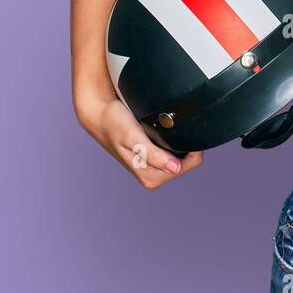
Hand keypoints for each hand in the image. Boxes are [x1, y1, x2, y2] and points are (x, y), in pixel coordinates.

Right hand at [76, 95, 204, 188]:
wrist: (100, 116)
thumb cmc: (114, 124)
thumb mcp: (133, 137)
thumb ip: (153, 154)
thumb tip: (174, 168)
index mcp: (150, 177)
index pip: (190, 164)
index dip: (193, 146)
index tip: (183, 129)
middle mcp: (152, 177)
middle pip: (188, 161)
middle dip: (184, 144)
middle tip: (166, 128)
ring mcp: (153, 169)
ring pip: (182, 157)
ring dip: (177, 142)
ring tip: (160, 130)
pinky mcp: (153, 160)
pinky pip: (174, 152)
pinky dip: (172, 141)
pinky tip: (160, 133)